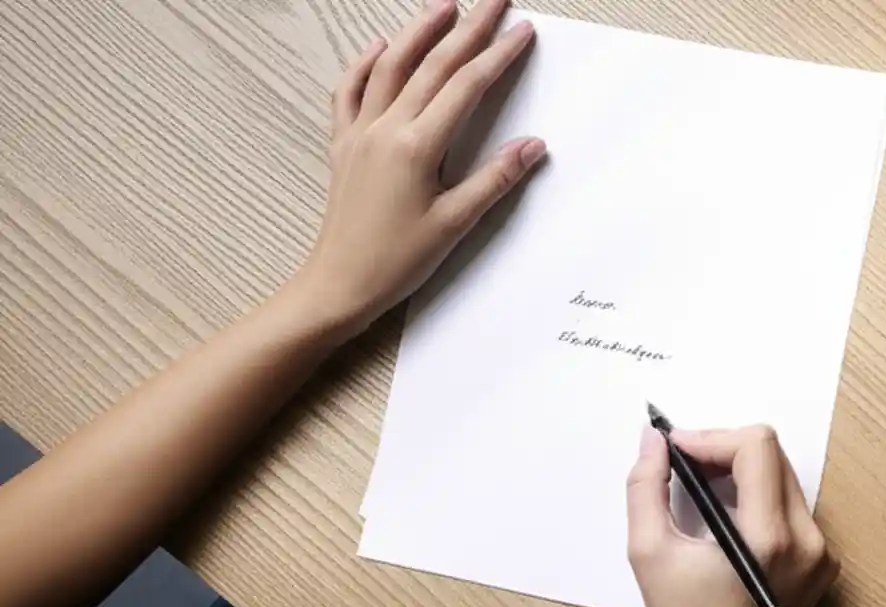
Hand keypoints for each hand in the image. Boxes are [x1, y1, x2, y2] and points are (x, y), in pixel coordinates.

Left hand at [289, 0, 544, 339]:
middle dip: (468, 29)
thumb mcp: (454, 223)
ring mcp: (360, 134)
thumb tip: (532, 147)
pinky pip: (350, 92)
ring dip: (419, 32)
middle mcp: (385, 129)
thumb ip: (494, 180)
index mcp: (416, 146)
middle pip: (433, 65)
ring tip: (444, 6)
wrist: (339, 284)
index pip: (466, 87)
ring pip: (390, 67)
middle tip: (494, 2)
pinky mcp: (343, 146)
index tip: (521, 32)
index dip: (498, 56)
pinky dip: (365, 64)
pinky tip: (380, 47)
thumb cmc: (395, 261)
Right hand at [627, 425, 839, 606]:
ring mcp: (821, 552)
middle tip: (685, 465)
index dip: (711, 437)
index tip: (678, 450)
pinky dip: (759, 498)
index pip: (756, 447)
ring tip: (703, 491)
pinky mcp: (823, 562)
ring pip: (783, 477)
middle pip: (772, 454)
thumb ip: (645, 486)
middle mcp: (808, 541)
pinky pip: (792, 506)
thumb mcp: (648, 552)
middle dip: (724, 449)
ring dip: (741, 471)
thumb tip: (653, 440)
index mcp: (769, 539)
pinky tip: (728, 520)